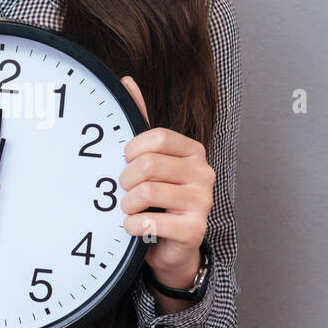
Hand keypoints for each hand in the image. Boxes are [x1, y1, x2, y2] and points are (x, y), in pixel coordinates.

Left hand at [119, 75, 214, 289]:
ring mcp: (202, 202)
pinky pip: (151, 221)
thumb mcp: (149, 160)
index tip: (125, 163)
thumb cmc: (157, 199)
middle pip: (148, 164)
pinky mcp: (194, 230)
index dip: (131, 151)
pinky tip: (136, 228)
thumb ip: (139, 122)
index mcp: (193, 151)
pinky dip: (134, 226)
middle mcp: (203, 173)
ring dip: (128, 205)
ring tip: (129, 210)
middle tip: (123, 190)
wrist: (170, 246)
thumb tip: (126, 81)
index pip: (156, 137)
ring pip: (147, 192)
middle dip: (125, 180)